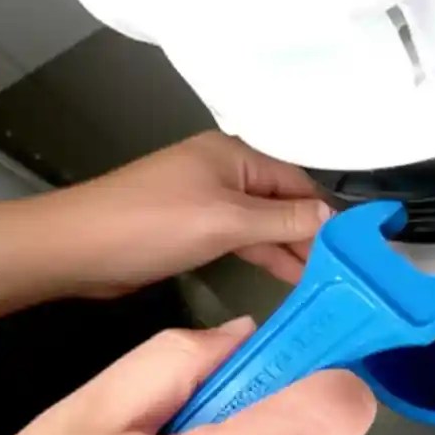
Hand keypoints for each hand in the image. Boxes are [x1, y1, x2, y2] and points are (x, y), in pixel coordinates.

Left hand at [50, 131, 330, 295]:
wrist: (76, 248)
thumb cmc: (151, 224)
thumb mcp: (227, 222)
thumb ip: (284, 221)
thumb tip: (333, 218)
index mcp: (235, 154)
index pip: (299, 182)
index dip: (327, 214)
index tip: (358, 246)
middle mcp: (225, 171)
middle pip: (283, 201)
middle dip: (311, 233)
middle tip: (346, 271)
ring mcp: (207, 199)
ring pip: (263, 223)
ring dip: (289, 248)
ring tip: (324, 280)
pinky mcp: (193, 227)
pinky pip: (241, 237)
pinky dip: (263, 254)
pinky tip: (285, 275)